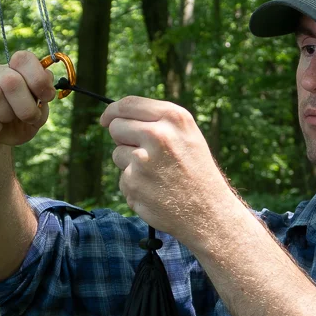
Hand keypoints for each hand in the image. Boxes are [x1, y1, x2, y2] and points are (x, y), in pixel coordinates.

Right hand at [0, 51, 58, 148]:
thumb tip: (46, 77)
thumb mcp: (37, 114)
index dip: (38, 78)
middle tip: (29, 118)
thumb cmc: (17, 123)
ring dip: (7, 116)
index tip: (46, 98)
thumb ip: (44, 97)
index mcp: (14, 70)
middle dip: (26, 106)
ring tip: (6, 121)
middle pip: (11, 80)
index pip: (23, 58)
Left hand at [100, 97, 239, 246]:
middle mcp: (158, 135)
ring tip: (158, 176)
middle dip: (122, 139)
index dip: (112, 111)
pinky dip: (134, 187)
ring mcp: (143, 160)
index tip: (106, 119)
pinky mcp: (133, 183)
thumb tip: (116, 117)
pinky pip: (123, 179)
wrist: (208, 212)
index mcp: (173, 118)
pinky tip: (155, 192)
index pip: (129, 104)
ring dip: (130, 165)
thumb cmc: (196, 172)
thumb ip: (157, 122)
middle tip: (144, 154)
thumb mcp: (187, 135)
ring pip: (117, 154)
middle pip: (116, 127)